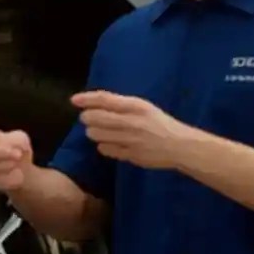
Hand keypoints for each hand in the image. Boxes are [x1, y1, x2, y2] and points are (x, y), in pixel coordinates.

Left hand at [72, 90, 197, 169]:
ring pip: (97, 135)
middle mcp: (131, 121)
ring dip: (93, 132)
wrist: (179, 145)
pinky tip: (108, 143)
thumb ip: (122, 105)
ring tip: (97, 130)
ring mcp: (129, 140)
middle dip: (86, 118)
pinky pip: (106, 149)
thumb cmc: (160, 123)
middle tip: (86, 118)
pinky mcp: (130, 155)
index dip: (87, 99)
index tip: (74, 100)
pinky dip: (103, 145)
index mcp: (135, 106)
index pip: (104, 100)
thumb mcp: (144, 107)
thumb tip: (96, 103)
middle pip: (96, 118)